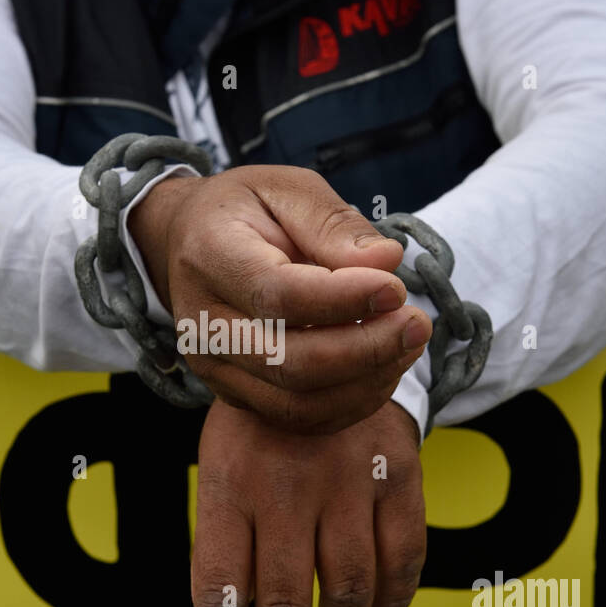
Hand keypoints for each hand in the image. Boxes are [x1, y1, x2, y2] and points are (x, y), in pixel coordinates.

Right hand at [128, 166, 430, 433]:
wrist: (188, 242)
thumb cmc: (245, 210)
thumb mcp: (288, 189)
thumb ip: (334, 224)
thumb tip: (386, 262)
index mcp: (211, 257)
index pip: (278, 296)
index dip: (344, 300)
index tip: (395, 289)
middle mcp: (204, 324)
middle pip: (290, 363)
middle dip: (366, 351)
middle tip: (417, 323)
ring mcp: (215, 368)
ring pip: (297, 404)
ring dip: (365, 383)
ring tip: (406, 345)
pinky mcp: (234, 394)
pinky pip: (298, 418)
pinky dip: (350, 403)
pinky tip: (382, 368)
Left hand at [191, 398, 425, 606]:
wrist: (325, 341)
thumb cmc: (261, 426)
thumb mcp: (221, 466)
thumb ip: (223, 540)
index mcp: (230, 484)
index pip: (220, 588)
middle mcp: (287, 485)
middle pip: (287, 602)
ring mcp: (348, 478)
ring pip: (350, 588)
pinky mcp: (399, 472)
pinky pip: (405, 556)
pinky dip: (394, 600)